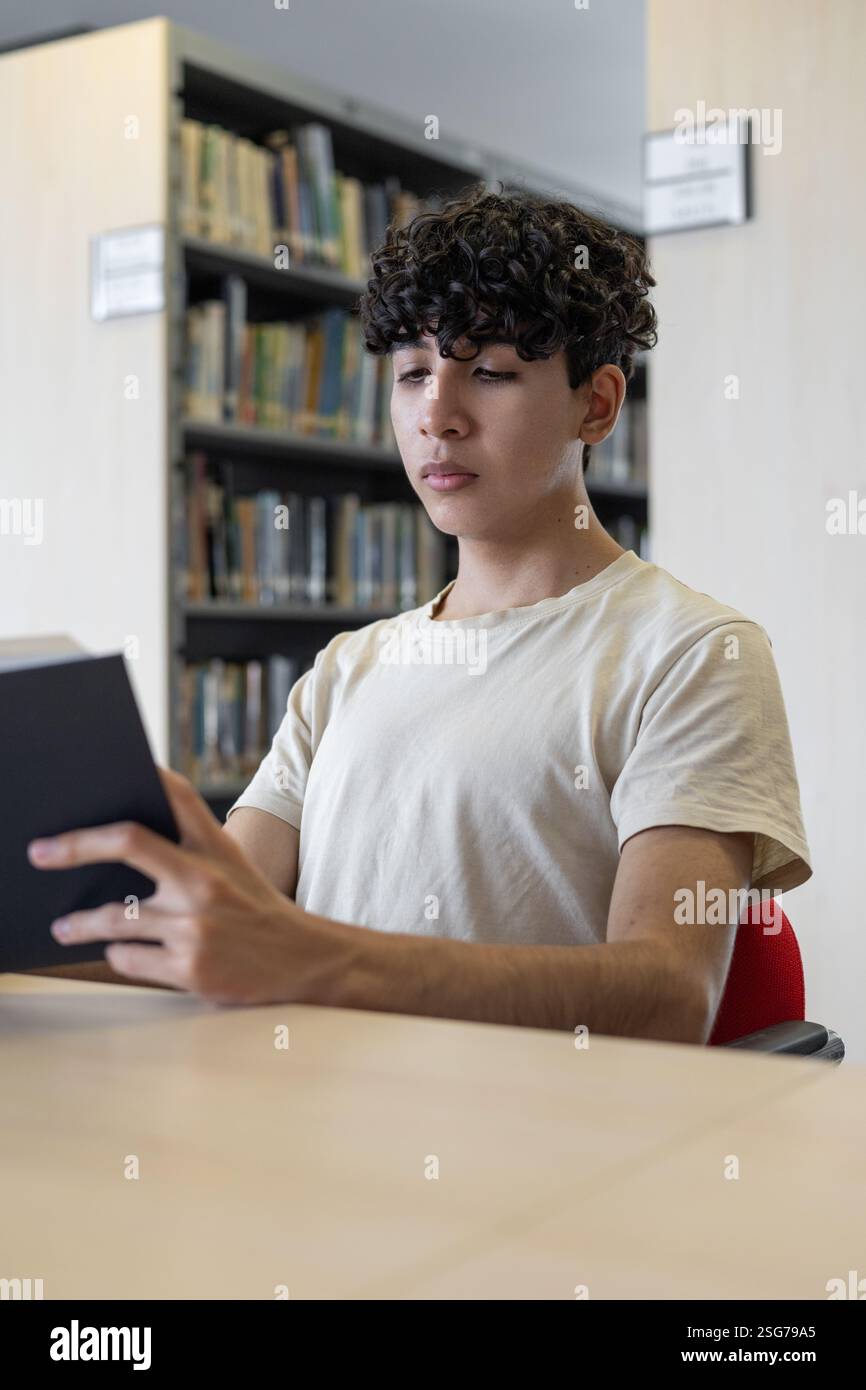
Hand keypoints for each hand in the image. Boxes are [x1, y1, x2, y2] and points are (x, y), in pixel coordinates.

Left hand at [27, 768, 329, 1004]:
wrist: (303, 959)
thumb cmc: (255, 908)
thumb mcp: (232, 865)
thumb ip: (189, 847)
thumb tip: (119, 841)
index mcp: (216, 848)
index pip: (174, 795)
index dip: (138, 776)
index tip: (95, 773)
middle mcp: (204, 880)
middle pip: (125, 843)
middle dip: (73, 845)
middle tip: (40, 852)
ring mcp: (195, 925)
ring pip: (114, 916)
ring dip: (81, 923)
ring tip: (64, 927)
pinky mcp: (190, 967)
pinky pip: (129, 957)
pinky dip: (119, 954)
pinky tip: (122, 952)